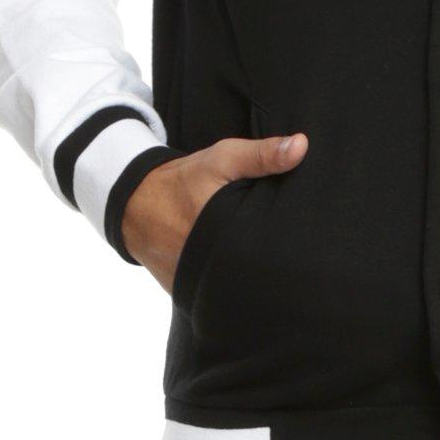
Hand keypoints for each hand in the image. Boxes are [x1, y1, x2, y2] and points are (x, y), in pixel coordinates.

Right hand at [122, 132, 308, 293]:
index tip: (303, 245)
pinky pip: (215, 293)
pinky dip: (228, 285)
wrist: (136, 204)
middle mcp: (207, 266)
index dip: (286, 251)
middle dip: (270, 268)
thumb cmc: (184, 180)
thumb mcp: (222, 159)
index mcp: (221, 235)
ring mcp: (194, 284)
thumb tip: (302, 146)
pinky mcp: (186, 293)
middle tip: (294, 261)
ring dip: (249, 280)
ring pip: (235, 288)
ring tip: (273, 274)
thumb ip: (262, 155)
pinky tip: (244, 278)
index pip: (265, 254)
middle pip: (253, 275)